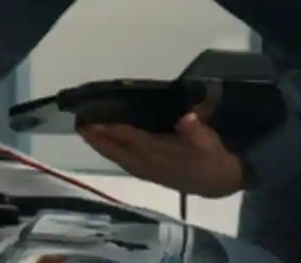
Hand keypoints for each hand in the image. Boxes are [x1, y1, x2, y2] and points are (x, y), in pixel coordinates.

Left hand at [78, 113, 245, 197]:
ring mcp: (148, 171)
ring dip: (100, 146)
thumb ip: (196, 128)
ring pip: (118, 158)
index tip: (93, 120)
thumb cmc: (214, 155)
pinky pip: (124, 163)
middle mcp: (150, 164)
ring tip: (85, 132)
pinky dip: (112, 154)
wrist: (222, 181)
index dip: (111, 130)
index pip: (130, 139)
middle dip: (97, 138)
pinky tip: (105, 147)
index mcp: (161, 153)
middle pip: (117, 151)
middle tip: (79, 123)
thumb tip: (188, 118)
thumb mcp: (209, 139)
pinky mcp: (149, 175)